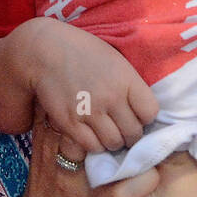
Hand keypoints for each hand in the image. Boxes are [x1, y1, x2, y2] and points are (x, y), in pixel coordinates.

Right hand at [12, 107, 160, 196]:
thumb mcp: (41, 168)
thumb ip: (55, 141)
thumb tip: (74, 113)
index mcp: (46, 149)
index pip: (63, 108)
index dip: (85, 96)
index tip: (103, 89)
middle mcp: (59, 160)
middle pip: (87, 121)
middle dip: (112, 112)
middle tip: (135, 111)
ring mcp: (77, 183)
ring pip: (108, 146)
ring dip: (132, 141)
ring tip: (151, 140)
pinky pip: (126, 186)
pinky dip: (144, 178)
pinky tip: (153, 175)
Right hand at [21, 19, 158, 154]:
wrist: (46, 50)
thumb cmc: (83, 52)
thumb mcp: (115, 61)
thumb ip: (130, 85)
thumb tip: (141, 111)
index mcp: (126, 80)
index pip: (150, 113)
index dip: (145, 117)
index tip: (136, 115)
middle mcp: (111, 97)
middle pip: (134, 133)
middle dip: (130, 134)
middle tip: (121, 130)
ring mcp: (90, 111)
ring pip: (114, 142)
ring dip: (112, 141)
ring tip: (106, 133)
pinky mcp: (70, 122)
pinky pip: (92, 146)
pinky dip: (94, 145)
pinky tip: (91, 134)